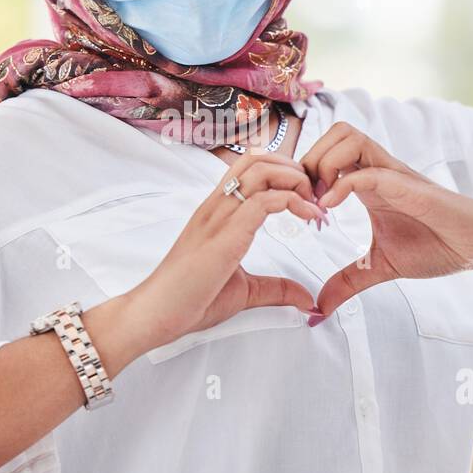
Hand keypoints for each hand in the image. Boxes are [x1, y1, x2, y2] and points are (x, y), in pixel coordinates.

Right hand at [126, 152, 325, 352]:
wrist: (157, 314)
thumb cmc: (189, 300)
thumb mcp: (244, 291)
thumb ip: (275, 289)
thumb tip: (305, 298)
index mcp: (217, 212)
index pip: (249, 167)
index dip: (284, 173)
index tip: (307, 199)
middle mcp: (216, 206)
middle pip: (258, 158)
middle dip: (294, 168)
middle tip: (314, 196)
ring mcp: (219, 217)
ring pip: (261, 171)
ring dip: (296, 180)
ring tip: (313, 205)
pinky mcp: (225, 235)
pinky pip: (263, 201)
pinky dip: (293, 202)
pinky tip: (308, 217)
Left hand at [301, 122, 472, 318]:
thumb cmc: (438, 246)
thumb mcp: (379, 267)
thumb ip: (347, 282)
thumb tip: (317, 309)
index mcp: (368, 182)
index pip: (326, 152)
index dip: (303, 173)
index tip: (295, 208)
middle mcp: (379, 170)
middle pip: (333, 133)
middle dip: (308, 161)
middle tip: (303, 199)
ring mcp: (394, 174)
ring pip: (348, 137)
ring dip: (323, 164)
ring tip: (318, 201)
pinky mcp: (409, 187)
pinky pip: (369, 171)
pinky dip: (342, 184)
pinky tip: (331, 208)